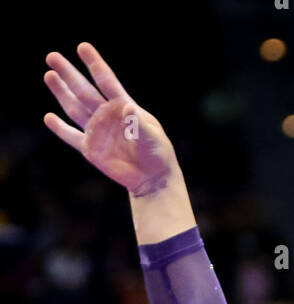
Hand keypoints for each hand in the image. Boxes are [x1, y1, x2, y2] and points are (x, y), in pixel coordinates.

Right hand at [44, 42, 175, 194]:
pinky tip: (49, 117)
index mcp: (123, 106)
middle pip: (84, 90)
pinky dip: (60, 128)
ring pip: (75, 108)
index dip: (94, 64)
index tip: (83, 47)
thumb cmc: (157, 153)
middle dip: (68, 73)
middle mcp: (106, 114)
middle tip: (52, 57)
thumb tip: (128, 106)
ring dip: (61, 93)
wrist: (152, 177)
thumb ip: (138, 123)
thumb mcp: (152, 137)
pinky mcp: (90, 149)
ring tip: (49, 75)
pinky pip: (72, 137)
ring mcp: (97, 131)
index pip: (106, 81)